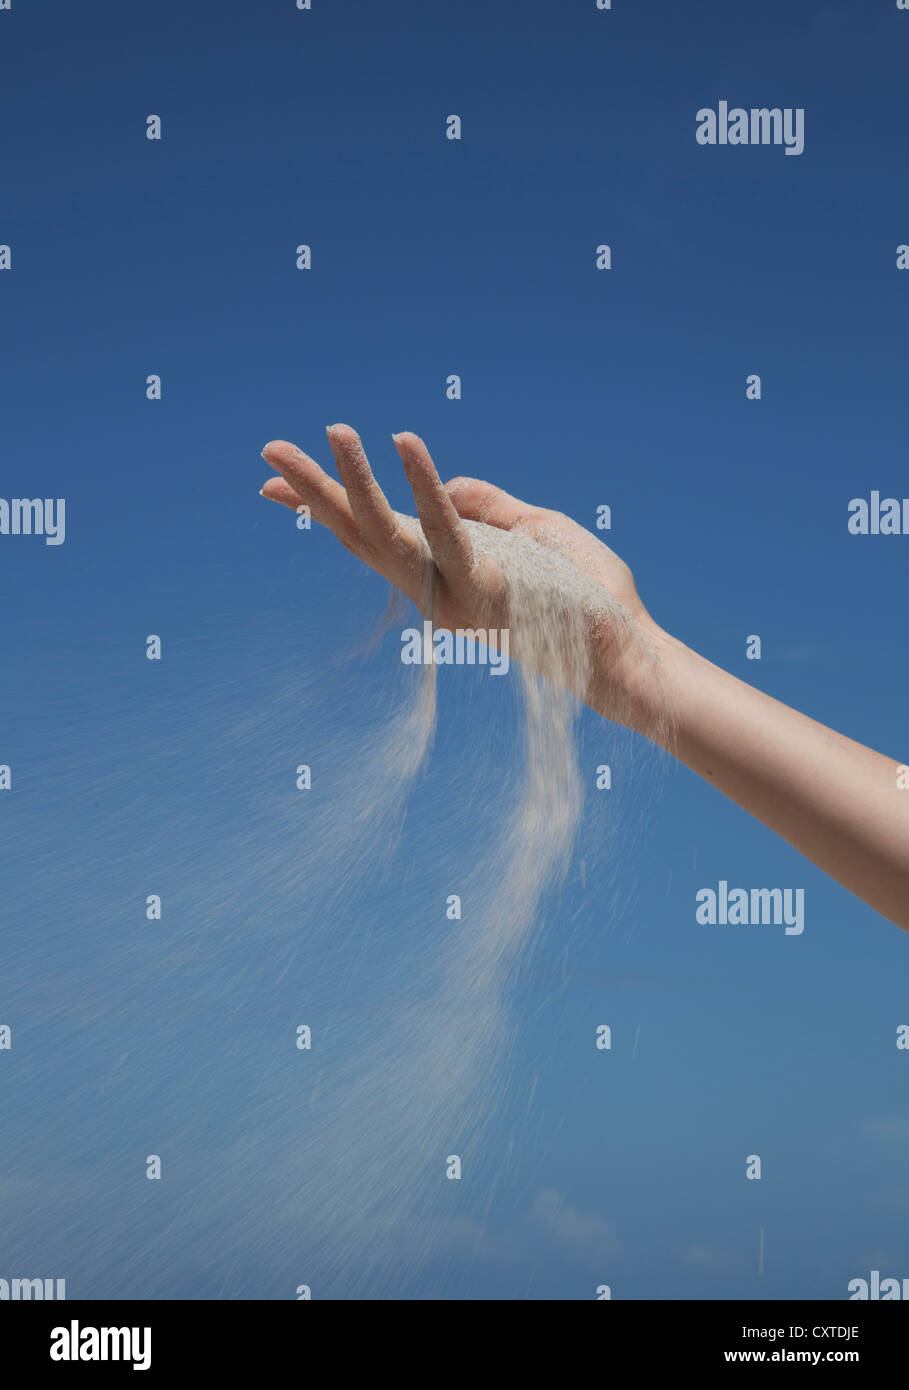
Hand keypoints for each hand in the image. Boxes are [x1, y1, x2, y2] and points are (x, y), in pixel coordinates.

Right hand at [259, 424, 660, 720]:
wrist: (624, 646)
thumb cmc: (582, 592)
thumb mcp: (529, 529)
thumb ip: (480, 502)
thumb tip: (440, 481)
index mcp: (440, 573)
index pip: (370, 534)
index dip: (323, 506)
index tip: (272, 483)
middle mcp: (434, 588)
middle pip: (360, 533)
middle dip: (313, 491)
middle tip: (267, 449)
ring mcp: (454, 590)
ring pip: (387, 532)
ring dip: (354, 480)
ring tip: (330, 432)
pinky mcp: (485, 585)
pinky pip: (446, 528)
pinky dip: (425, 484)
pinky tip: (403, 441)